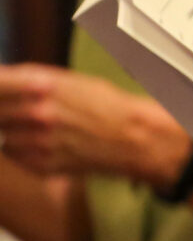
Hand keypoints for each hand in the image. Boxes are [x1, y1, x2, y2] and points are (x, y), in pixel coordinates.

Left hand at [0, 63, 186, 182]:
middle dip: (3, 110)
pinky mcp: (40, 164)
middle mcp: (38, 113)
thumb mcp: (69, 80)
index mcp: (43, 86)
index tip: (1, 91)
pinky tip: (36, 141)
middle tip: (14, 111)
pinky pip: (12, 155)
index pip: (0, 85)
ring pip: (2, 135)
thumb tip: (1, 75)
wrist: (132, 137)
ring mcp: (38, 141)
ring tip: (28, 127)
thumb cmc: (104, 105)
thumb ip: (30, 78)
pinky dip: (18, 148)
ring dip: (9, 130)